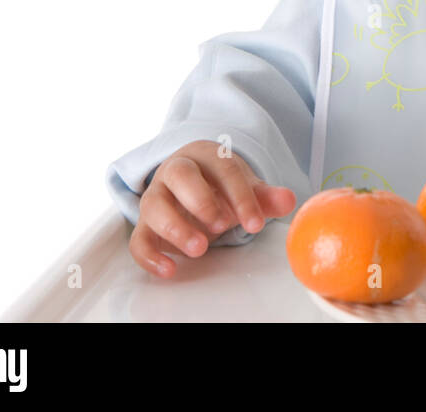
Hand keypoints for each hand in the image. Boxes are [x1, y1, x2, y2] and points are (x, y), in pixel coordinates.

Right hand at [128, 139, 296, 277]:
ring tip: (200, 249)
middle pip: (179, 175)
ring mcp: (155, 196)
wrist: (193, 184)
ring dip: (176, 228)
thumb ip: (265, 196)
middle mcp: (175, 171)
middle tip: (222, 226)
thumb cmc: (221, 186)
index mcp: (205, 156)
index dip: (240, 196)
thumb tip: (288, 200)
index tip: (256, 224)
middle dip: (201, 200)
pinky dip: (150, 256)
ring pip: (153, 206)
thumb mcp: (244, 187)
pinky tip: (170, 270)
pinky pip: (137, 238)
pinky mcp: (143, 224)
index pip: (223, 169)